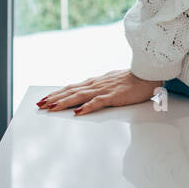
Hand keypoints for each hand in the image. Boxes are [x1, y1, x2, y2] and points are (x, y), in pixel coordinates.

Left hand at [37, 69, 161, 115]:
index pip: (72, 88)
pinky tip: (78, 113)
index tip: (45, 99)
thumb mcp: (111, 82)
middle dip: (55, 98)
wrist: (148, 74)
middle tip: (40, 105)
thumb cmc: (132, 80)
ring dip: (64, 102)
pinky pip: (98, 102)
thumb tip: (89, 97)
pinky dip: (87, 107)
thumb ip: (100, 88)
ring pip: (80, 96)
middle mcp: (96, 84)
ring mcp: (104, 89)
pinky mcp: (114, 96)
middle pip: (71, 91)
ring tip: (51, 108)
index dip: (58, 93)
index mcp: (96, 82)